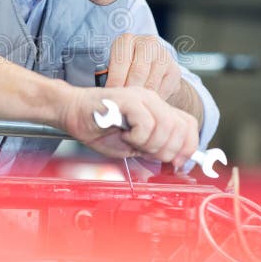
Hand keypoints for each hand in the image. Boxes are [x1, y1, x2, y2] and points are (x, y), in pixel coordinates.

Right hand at [61, 85, 198, 167]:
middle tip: (145, 152)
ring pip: (166, 127)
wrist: (71, 112)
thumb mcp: (133, 146)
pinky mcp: (129, 99)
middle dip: (166, 150)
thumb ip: (154, 149)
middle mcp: (153, 100)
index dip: (189, 146)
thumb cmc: (98, 129)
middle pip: (181, 128)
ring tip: (132, 142)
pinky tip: (125, 135)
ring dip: (150, 144)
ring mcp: (142, 97)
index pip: (188, 124)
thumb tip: (175, 161)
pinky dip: (138, 137)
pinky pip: (147, 124)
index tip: (177, 163)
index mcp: (156, 108)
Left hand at [106, 34, 181, 100]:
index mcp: (126, 40)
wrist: (153, 70)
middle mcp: (147, 42)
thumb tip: (106, 92)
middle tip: (124, 104)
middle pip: (138, 72)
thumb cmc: (126, 70)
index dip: (115, 82)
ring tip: (134, 106)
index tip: (113, 96)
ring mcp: (163, 55)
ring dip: (142, 97)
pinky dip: (154, 99)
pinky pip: (163, 90)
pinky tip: (147, 102)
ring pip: (151, 83)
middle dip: (129, 91)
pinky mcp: (175, 70)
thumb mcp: (114, 67)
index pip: (120, 62)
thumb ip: (107, 76)